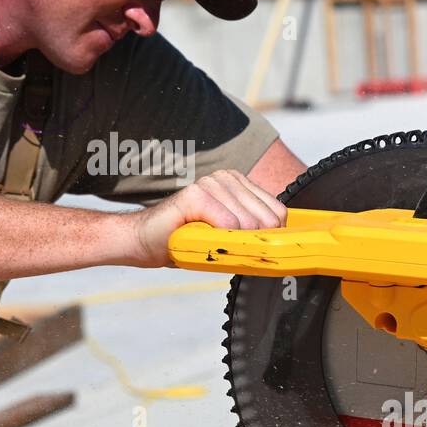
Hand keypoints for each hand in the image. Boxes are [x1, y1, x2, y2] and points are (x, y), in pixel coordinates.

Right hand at [128, 169, 287, 267]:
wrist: (145, 241)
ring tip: (207, 242)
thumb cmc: (186, 240)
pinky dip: (217, 240)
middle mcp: (227, 177)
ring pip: (247, 224)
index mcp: (238, 183)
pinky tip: (199, 238)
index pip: (278, 211)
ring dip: (229, 243)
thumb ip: (251, 231)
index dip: (268, 236)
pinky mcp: (196, 194)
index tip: (249, 247)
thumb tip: (281, 245)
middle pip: (267, 219)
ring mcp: (211, 183)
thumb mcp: (228, 234)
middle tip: (224, 249)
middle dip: (250, 242)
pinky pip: (228, 225)